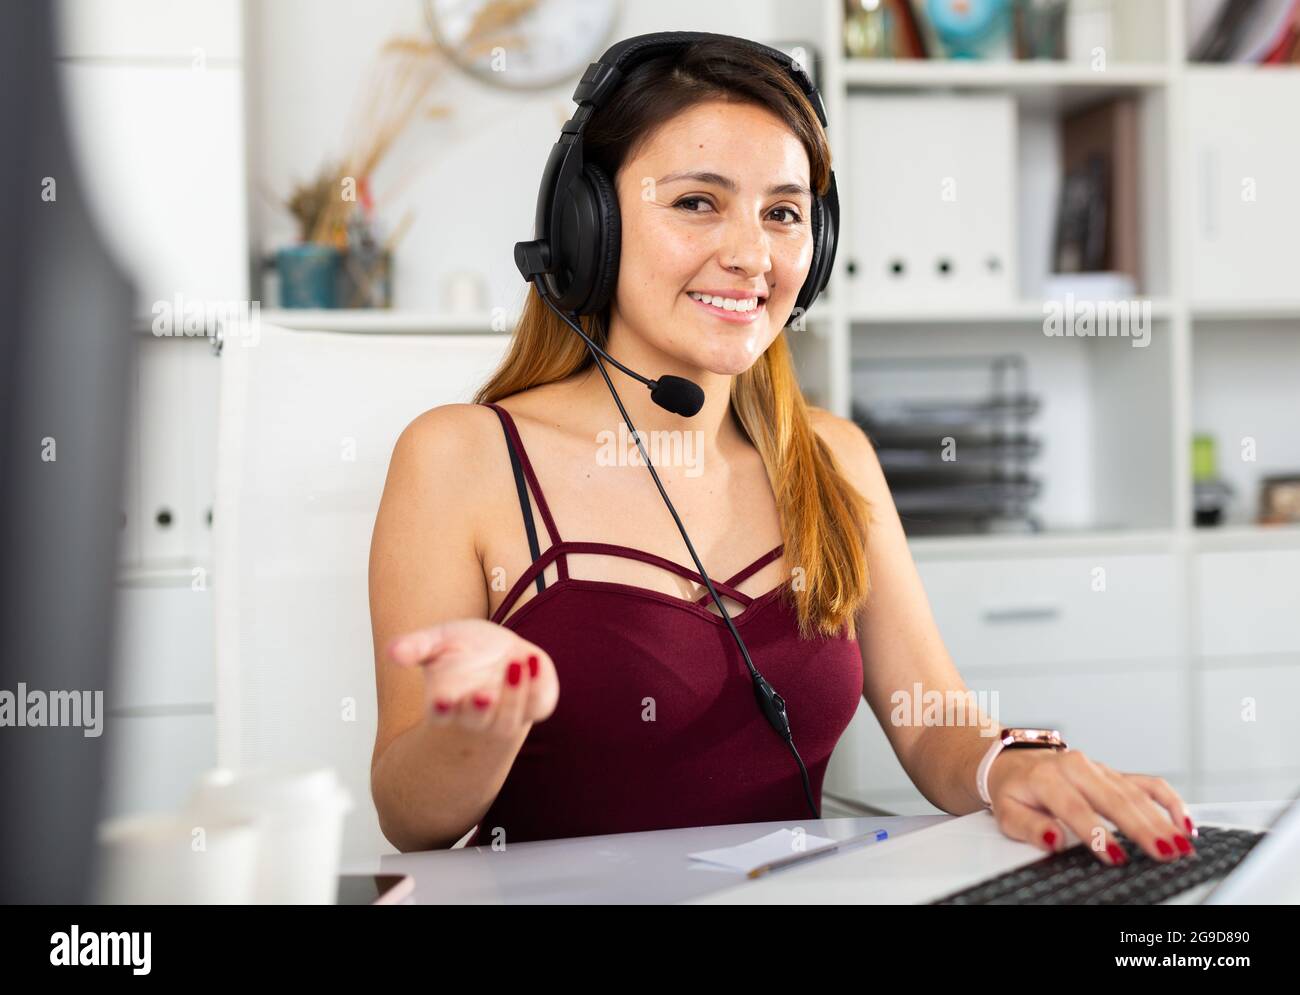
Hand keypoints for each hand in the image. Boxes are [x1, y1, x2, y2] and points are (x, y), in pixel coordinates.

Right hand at [386, 619, 558, 738]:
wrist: (500, 654)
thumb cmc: (463, 650)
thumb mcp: (438, 642)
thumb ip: (416, 647)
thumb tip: (392, 651)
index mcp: (447, 703)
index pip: (441, 714)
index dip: (442, 709)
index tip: (442, 699)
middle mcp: (477, 715)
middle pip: (478, 721)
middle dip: (480, 710)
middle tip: (483, 694)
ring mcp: (508, 714)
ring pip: (509, 718)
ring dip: (513, 696)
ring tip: (516, 665)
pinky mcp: (535, 705)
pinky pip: (538, 704)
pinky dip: (538, 686)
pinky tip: (534, 660)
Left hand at [985, 747, 1197, 865]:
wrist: (1016, 763)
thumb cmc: (1015, 791)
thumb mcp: (1008, 812)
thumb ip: (1029, 828)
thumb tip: (1053, 839)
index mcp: (1047, 777)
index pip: (1076, 808)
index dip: (1097, 833)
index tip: (1116, 857)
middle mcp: (1077, 768)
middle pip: (1114, 799)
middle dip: (1142, 828)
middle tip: (1164, 853)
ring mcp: (1099, 769)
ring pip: (1135, 794)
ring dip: (1160, 821)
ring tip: (1180, 846)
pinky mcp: (1114, 774)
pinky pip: (1147, 783)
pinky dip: (1169, 800)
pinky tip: (1184, 822)